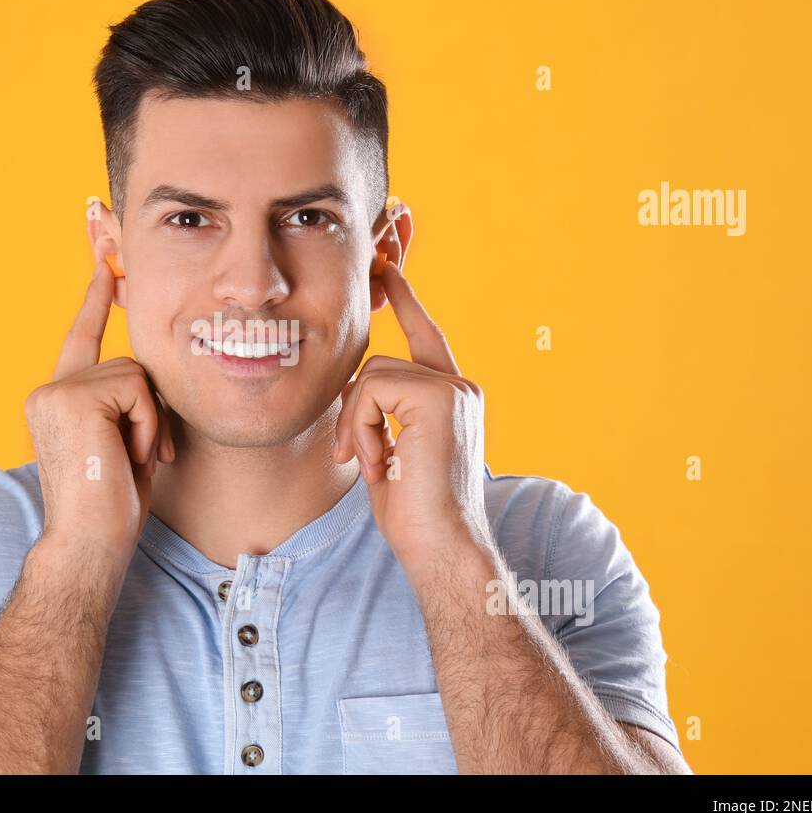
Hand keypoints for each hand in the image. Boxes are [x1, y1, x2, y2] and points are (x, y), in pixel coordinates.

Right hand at [24, 259, 174, 561]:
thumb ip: (125, 402)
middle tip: (139, 456)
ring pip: (135, 375)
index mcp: (57, 399)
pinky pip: (138, 389)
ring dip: (148, 421)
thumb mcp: (122, 441)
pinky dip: (146, 423)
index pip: (80, 336)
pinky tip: (128, 456)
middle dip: (149, 409)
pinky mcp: (72, 398)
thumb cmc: (112, 506)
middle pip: (127, 363)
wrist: (89, 546)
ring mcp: (56, 392)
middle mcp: (48, 390)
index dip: (94, 298)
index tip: (105, 261)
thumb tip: (148, 369)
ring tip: (130, 460)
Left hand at [333, 259, 491, 582]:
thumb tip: (352, 385)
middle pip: (378, 365)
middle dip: (353, 412)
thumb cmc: (413, 514)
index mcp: (452, 397)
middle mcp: (460, 387)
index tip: (387, 265)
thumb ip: (380, 413)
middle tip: (360, 459)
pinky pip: (372, 390)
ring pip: (371, 376)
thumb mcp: (390, 451)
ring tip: (372, 464)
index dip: (406, 299)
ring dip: (355, 425)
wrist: (441, 547)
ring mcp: (453, 390)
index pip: (424, 335)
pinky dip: (360, 427)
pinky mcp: (438, 398)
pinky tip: (377, 462)